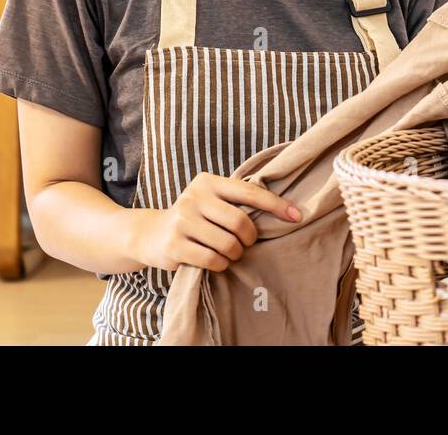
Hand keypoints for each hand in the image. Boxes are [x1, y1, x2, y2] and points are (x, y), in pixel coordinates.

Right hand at [132, 172, 301, 271]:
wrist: (150, 234)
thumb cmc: (193, 218)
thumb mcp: (210, 201)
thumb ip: (236, 201)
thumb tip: (282, 209)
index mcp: (208, 182)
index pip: (249, 192)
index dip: (276, 205)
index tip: (297, 216)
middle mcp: (194, 197)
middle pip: (240, 222)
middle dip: (249, 238)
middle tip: (245, 244)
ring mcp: (182, 220)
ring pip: (228, 243)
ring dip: (234, 254)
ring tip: (228, 254)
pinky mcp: (175, 244)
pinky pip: (212, 259)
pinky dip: (220, 264)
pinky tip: (215, 261)